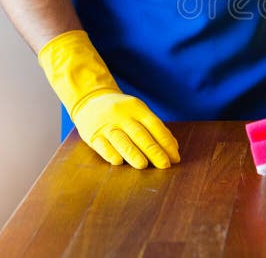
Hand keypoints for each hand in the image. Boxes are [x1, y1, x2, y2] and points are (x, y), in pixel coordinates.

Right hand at [38, 30, 179, 168]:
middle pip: (140, 134)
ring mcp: (106, 125)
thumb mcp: (138, 112)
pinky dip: (109, 153)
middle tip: (165, 165)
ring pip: (121, 140)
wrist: (90, 100)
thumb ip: (154, 128)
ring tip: (143, 165)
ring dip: (132, 153)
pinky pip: (101, 145)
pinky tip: (118, 162)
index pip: (154, 125)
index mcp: (137, 109)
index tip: (175, 157)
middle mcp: (122, 116)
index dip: (166, 141)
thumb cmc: (122, 111)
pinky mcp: (92, 135)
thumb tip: (173, 147)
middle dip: (153, 151)